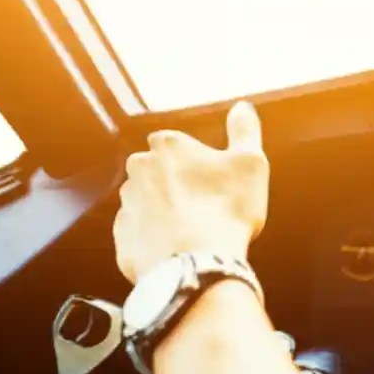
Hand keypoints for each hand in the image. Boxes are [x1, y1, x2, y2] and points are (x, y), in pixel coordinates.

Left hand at [113, 101, 269, 283]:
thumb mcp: (250, 163)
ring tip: (193, 230)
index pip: (176, 143)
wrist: (198, 266)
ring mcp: (127, 205)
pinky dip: (155, 238)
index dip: (196, 161)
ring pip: (147, 201)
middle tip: (206, 206)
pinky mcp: (122, 239)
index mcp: (166, 146)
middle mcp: (138, 170)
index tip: (212, 179)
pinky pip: (140, 233)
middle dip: (177, 184)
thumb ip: (244, 129)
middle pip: (158, 171)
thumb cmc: (225, 211)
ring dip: (164, 211)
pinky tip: (178, 248)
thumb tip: (243, 107)